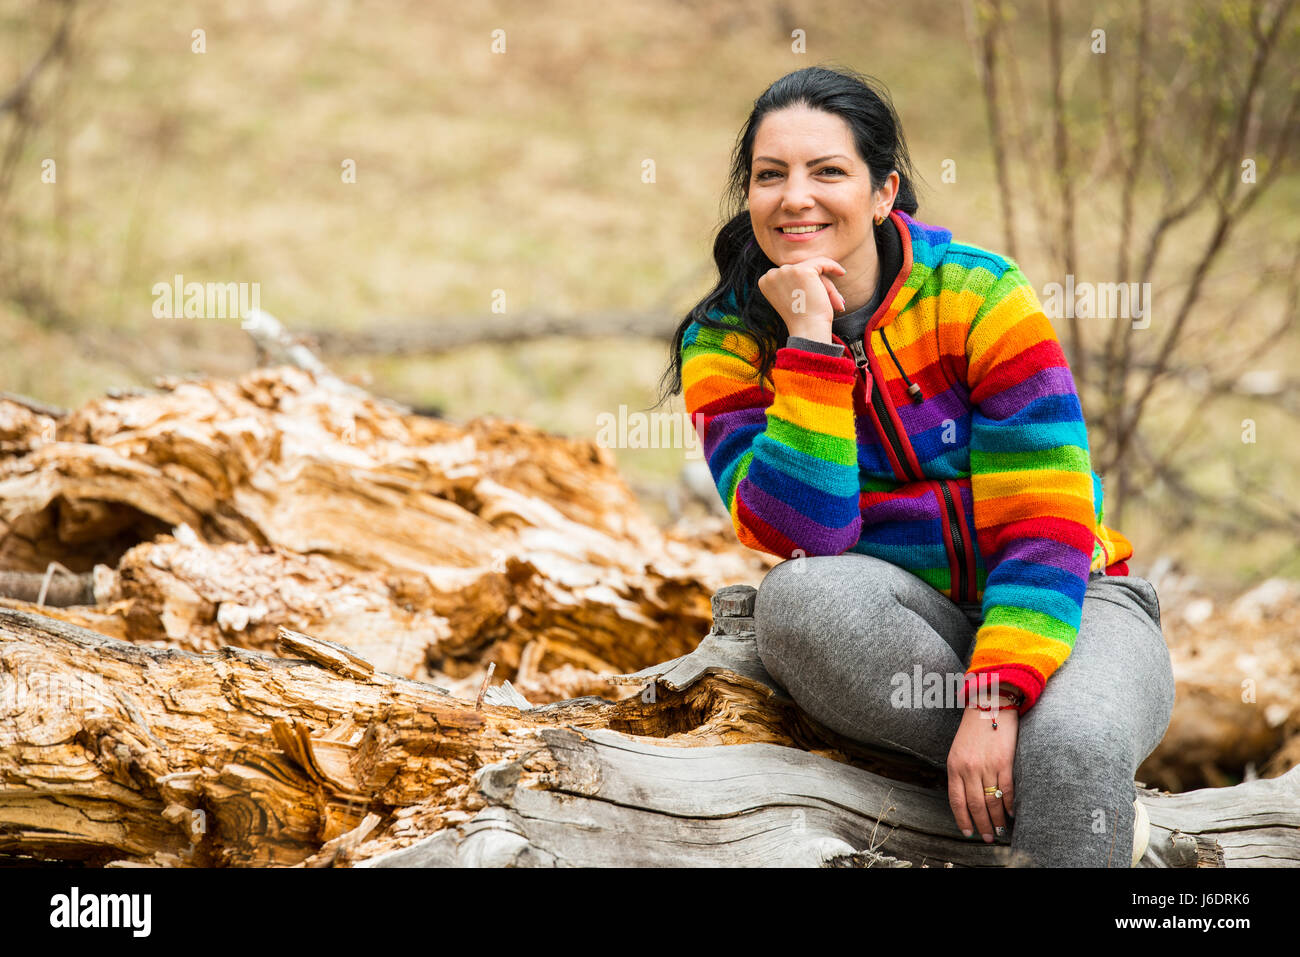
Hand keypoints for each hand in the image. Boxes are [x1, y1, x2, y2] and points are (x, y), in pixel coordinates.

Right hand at [756, 256, 846, 338]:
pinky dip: (833, 267)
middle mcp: (772, 274)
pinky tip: (842, 273)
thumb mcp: (791, 296)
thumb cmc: (803, 318)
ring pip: (812, 269)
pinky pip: (822, 263)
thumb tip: (812, 265)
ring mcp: (786, 271)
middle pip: (801, 271)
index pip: (790, 274)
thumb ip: (794, 279)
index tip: (818, 299)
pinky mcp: (802, 270)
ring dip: (826, 286)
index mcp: (765, 281)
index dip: (806, 285)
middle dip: (819, 286)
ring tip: (838, 302)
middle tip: (835, 303)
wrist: (808, 330)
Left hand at [946, 702, 1017, 842]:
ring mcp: (987, 766)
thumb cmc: (974, 729)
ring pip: (992, 801)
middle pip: (975, 805)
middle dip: (982, 825)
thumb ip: (960, 773)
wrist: (990, 704)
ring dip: (998, 820)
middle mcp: (969, 768)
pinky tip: (1012, 813)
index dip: (962, 819)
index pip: (956, 800)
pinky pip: (1007, 790)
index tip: (968, 832)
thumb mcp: (958, 750)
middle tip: (988, 838)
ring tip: (1001, 831)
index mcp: (954, 765)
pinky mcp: (1005, 762)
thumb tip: (966, 799)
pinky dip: (1010, 805)